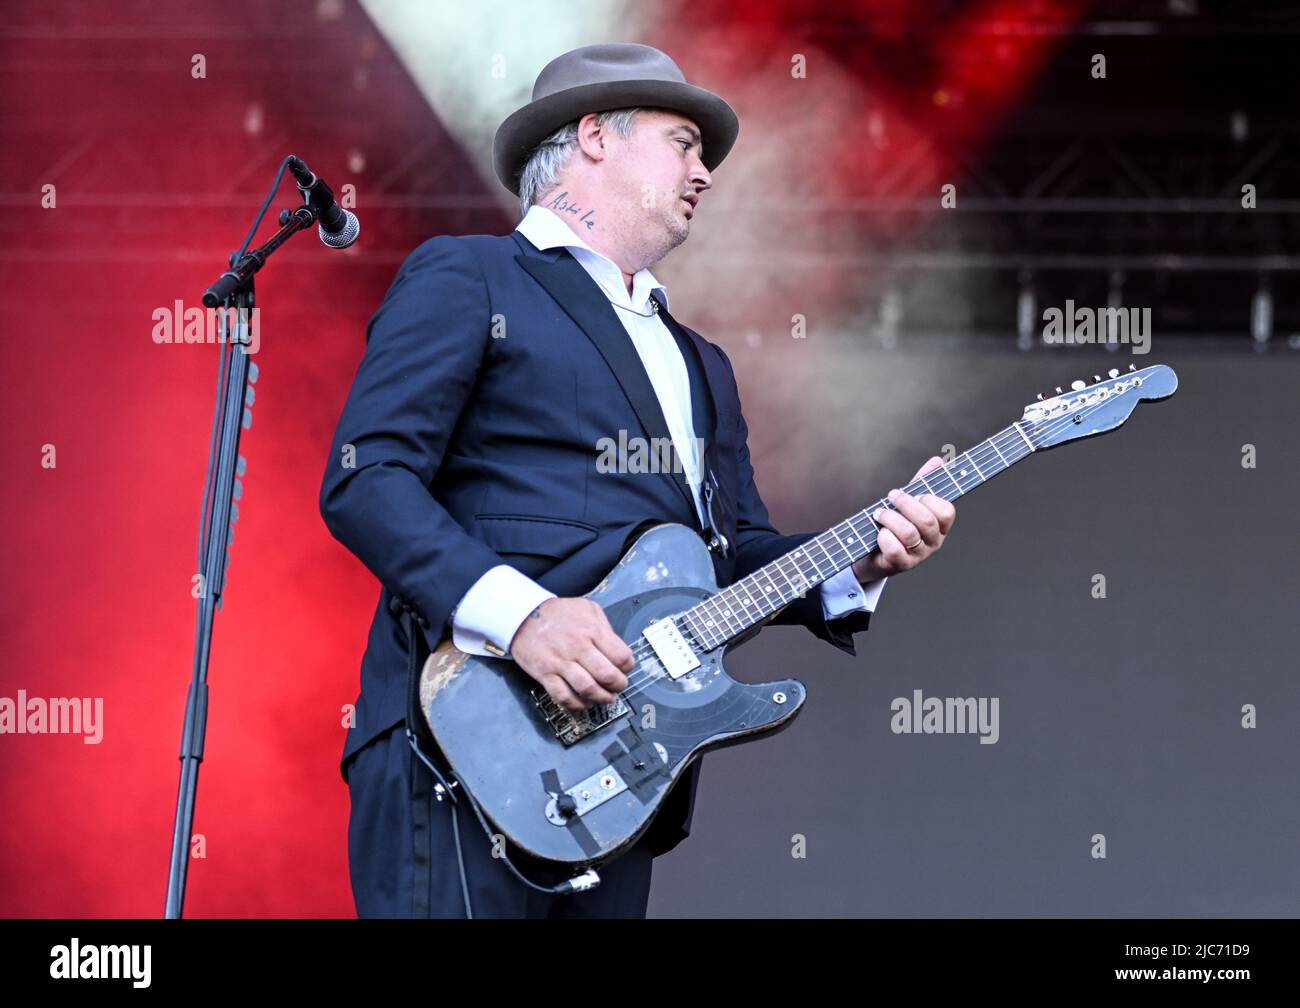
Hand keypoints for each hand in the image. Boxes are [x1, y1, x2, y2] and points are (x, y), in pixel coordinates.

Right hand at [509, 597, 633, 712]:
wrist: (523, 616)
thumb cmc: (557, 614)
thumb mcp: (587, 609)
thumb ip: (605, 627)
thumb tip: (618, 648)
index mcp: (591, 631)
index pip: (620, 656)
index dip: (628, 666)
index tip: (626, 668)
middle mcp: (578, 648)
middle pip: (607, 675)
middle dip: (619, 685)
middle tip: (619, 686)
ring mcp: (560, 663)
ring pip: (588, 689)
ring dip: (601, 698)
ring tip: (606, 697)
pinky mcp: (546, 674)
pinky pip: (564, 697)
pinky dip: (577, 705)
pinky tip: (584, 702)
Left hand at [852, 456, 955, 584]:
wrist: (872, 553)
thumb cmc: (894, 525)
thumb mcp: (908, 503)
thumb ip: (922, 483)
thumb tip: (937, 460)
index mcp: (940, 526)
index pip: (947, 512)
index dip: (929, 499)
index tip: (915, 493)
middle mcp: (933, 542)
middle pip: (926, 521)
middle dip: (905, 504)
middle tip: (891, 496)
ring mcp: (918, 556)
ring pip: (909, 534)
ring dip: (890, 518)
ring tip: (878, 514)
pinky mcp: (901, 565)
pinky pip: (895, 549)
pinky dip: (884, 537)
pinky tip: (878, 532)